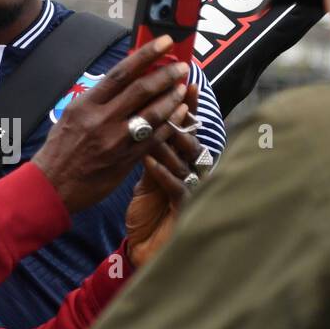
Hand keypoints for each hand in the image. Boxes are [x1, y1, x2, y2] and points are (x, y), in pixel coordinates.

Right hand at [31, 36, 192, 215]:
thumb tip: (121, 80)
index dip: (145, 54)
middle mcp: (101, 120)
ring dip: (171, 98)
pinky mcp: (125, 160)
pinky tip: (180, 114)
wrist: (51, 187)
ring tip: (182, 87)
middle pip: (141, 90)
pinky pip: (154, 139)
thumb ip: (96, 99)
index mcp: (86, 105)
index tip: (164, 42)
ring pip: (152, 114)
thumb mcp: (72, 115)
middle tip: (181, 66)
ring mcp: (115, 141)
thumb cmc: (60, 150)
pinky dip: (170, 124)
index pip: (120, 73)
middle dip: (165, 75)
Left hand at [126, 84, 203, 267]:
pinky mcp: (186, 209)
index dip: (186, 103)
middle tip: (172, 93)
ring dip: (173, 140)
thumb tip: (138, 113)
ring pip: (188, 159)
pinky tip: (149, 160)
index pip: (186, 127)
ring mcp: (192, 189)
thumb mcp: (147, 174)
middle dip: (183, 113)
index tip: (182, 79)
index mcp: (182, 160)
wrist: (145, 249)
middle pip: (192, 136)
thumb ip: (148, 145)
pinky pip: (178, 187)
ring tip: (160, 122)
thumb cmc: (148, 210)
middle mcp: (192, 171)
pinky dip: (163, 173)